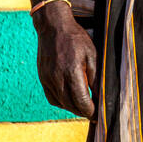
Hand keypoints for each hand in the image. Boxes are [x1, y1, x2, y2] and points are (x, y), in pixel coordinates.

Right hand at [33, 2, 96, 118]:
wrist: (53, 26)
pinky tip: (70, 100)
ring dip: (73, 108)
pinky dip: (61, 103)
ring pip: (61, 103)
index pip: (81, 101)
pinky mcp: (42, 78)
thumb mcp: (92, 55)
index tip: (98, 115)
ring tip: (84, 107)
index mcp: (71, 72)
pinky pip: (52, 98)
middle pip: (71, 105)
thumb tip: (100, 96)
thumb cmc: (76, 39)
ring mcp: (47, 79)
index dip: (91, 111)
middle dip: (83, 112)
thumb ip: (95, 77)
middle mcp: (57, 78)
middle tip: (94, 114)